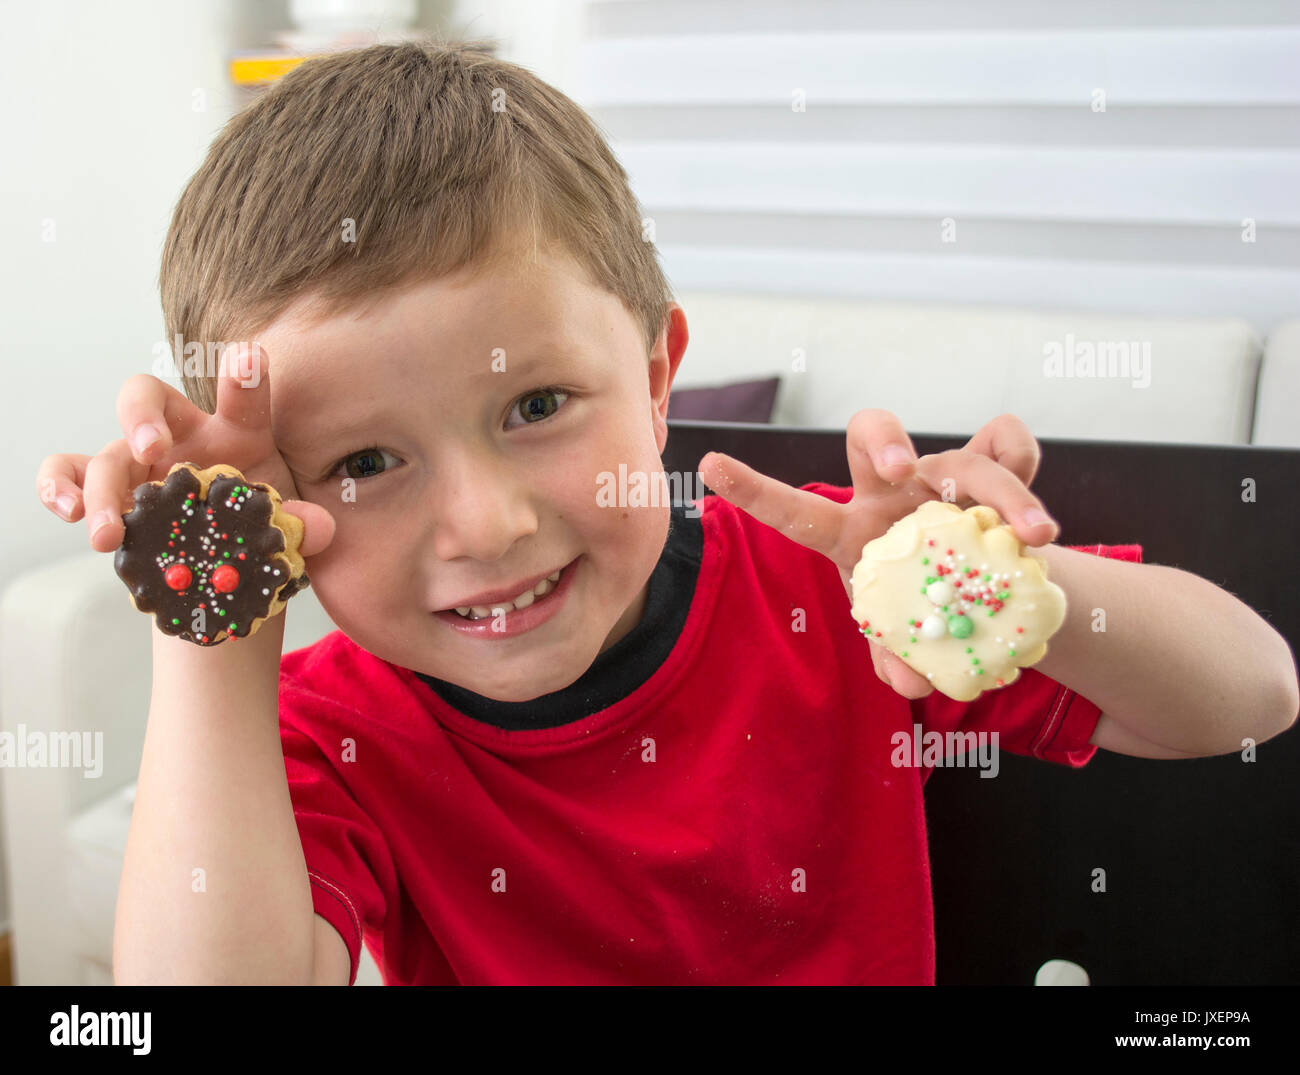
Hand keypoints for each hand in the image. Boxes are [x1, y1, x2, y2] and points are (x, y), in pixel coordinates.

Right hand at [35, 343, 334, 556]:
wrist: (231, 572)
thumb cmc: (262, 532)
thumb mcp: (290, 529)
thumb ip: (304, 524)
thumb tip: (318, 528)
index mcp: (239, 433)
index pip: (244, 399)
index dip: (246, 380)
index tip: (250, 359)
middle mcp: (183, 438)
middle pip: (149, 401)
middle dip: (144, 418)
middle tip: (154, 450)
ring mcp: (140, 464)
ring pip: (107, 454)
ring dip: (102, 489)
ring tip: (109, 532)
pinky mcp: (109, 494)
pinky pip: (70, 475)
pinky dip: (59, 487)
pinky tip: (69, 512)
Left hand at [697, 411, 1057, 698]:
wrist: (989, 591)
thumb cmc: (924, 608)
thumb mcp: (904, 638)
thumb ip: (896, 659)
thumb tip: (909, 682)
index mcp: (851, 531)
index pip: (797, 509)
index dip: (754, 488)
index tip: (709, 465)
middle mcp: (892, 491)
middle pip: (870, 430)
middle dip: (883, 439)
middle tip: (901, 470)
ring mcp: (945, 473)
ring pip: (961, 451)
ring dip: (1000, 492)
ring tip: (1033, 538)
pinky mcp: (998, 467)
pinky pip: (1010, 443)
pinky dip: (1026, 471)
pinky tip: (1037, 518)